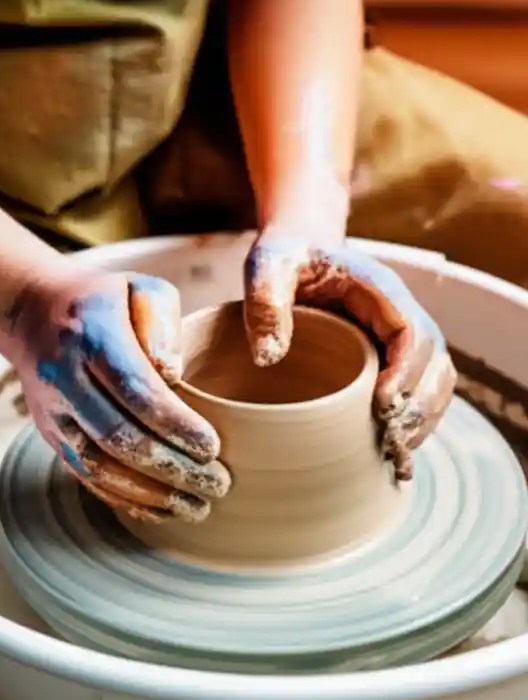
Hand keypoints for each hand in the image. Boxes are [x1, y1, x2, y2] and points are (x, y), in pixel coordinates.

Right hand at [7, 267, 230, 523]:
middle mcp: (63, 378)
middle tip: (217, 486)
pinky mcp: (49, 435)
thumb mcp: (141, 287)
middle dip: (170, 468)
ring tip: (195, 508)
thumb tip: (174, 375)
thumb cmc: (105, 301)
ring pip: (97, 465)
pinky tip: (161, 511)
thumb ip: (164, 323)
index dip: (174, 424)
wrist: (32, 312)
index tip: (213, 448)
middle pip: (116, 435)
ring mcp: (52, 411)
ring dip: (148, 494)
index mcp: (91, 336)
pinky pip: (84, 476)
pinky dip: (123, 499)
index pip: (135, 390)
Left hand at [244, 227, 456, 478]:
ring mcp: (398, 335)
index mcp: (379, 290)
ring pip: (435, 379)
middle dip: (419, 402)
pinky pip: (418, 387)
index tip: (382, 405)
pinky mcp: (388, 354)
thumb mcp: (267, 267)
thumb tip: (267, 358)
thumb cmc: (284, 257)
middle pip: (434, 362)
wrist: (296, 250)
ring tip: (395, 448)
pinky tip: (390, 444)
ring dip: (422, 415)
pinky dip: (413, 415)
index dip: (405, 372)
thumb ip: (264, 304)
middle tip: (389, 436)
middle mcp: (399, 313)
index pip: (412, 333)